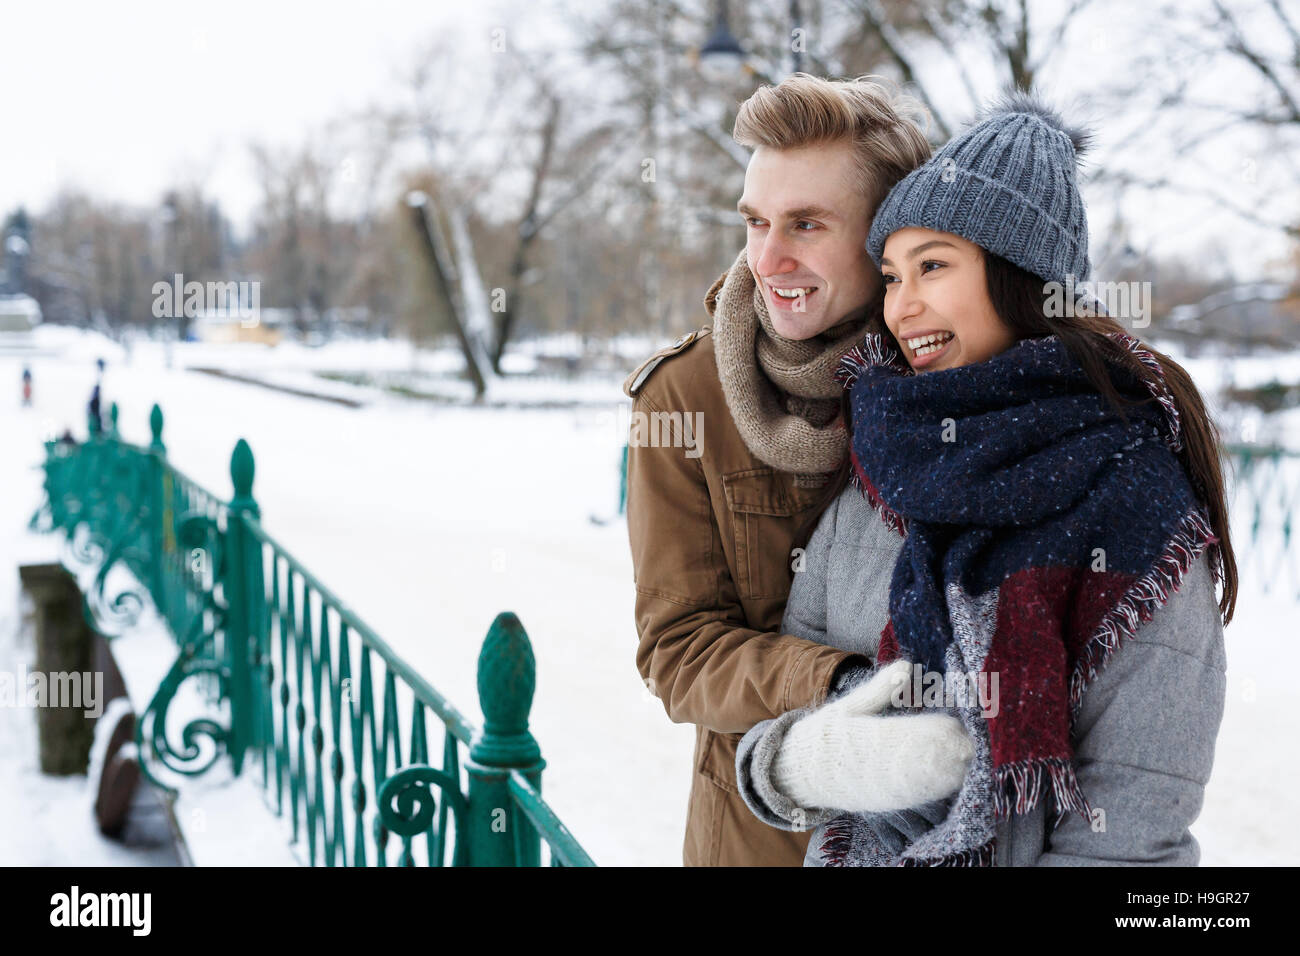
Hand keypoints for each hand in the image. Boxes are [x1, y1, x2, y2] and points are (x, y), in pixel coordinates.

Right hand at [772, 659, 973, 813]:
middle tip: (965, 734)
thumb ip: (880, 689)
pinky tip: (948, 772)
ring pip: (939, 781)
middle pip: (941, 759)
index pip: (928, 734)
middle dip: (955, 746)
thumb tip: (906, 665)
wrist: (801, 774)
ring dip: (953, 766)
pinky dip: (941, 783)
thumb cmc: (825, 736)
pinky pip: (927, 797)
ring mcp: (892, 788)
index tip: (955, 717)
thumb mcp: (849, 706)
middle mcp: (889, 767)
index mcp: (878, 738)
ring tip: (960, 751)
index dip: (946, 728)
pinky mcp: (892, 802)